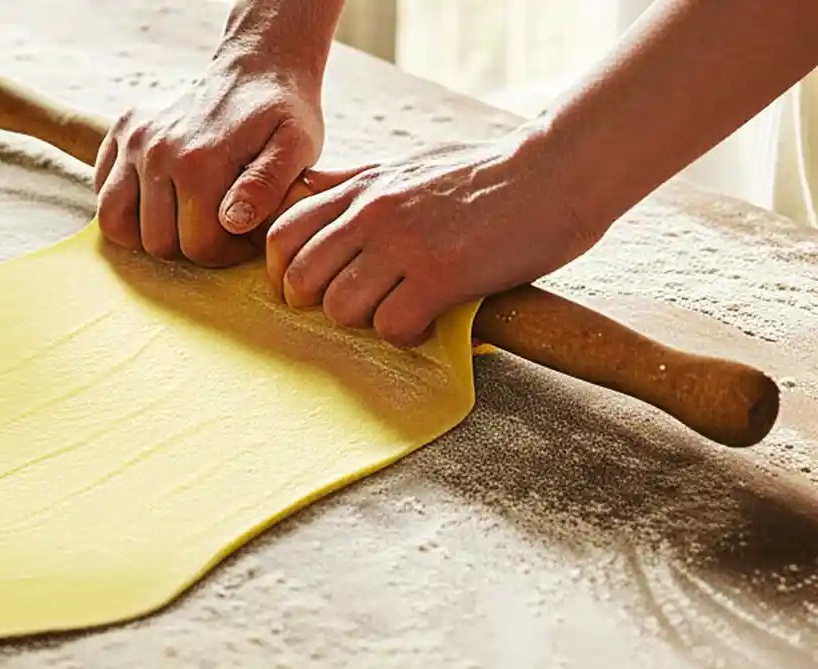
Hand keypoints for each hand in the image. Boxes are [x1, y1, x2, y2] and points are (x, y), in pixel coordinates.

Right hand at [95, 58, 323, 267]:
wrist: (256, 68)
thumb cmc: (281, 115)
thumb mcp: (296, 147)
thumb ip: (268, 186)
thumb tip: (233, 221)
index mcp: (201, 161)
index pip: (198, 245)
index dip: (225, 253)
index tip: (244, 237)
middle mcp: (157, 151)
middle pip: (157, 241)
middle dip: (190, 244)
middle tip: (218, 227)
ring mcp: (133, 141)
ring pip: (116, 222)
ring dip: (149, 232)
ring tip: (181, 219)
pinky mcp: (120, 133)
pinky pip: (103, 191)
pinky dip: (124, 206)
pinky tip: (159, 199)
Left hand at [265, 132, 604, 345]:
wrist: (556, 170)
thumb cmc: (485, 170)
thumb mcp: (406, 164)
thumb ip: (353, 181)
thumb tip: (307, 187)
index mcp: (362, 189)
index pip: (282, 233)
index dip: (282, 271)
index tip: (306, 288)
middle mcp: (373, 214)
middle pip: (302, 278)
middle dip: (319, 304)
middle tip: (355, 307)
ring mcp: (405, 245)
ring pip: (341, 308)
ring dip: (365, 322)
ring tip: (397, 310)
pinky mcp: (443, 275)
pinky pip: (392, 326)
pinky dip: (406, 334)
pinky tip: (428, 320)